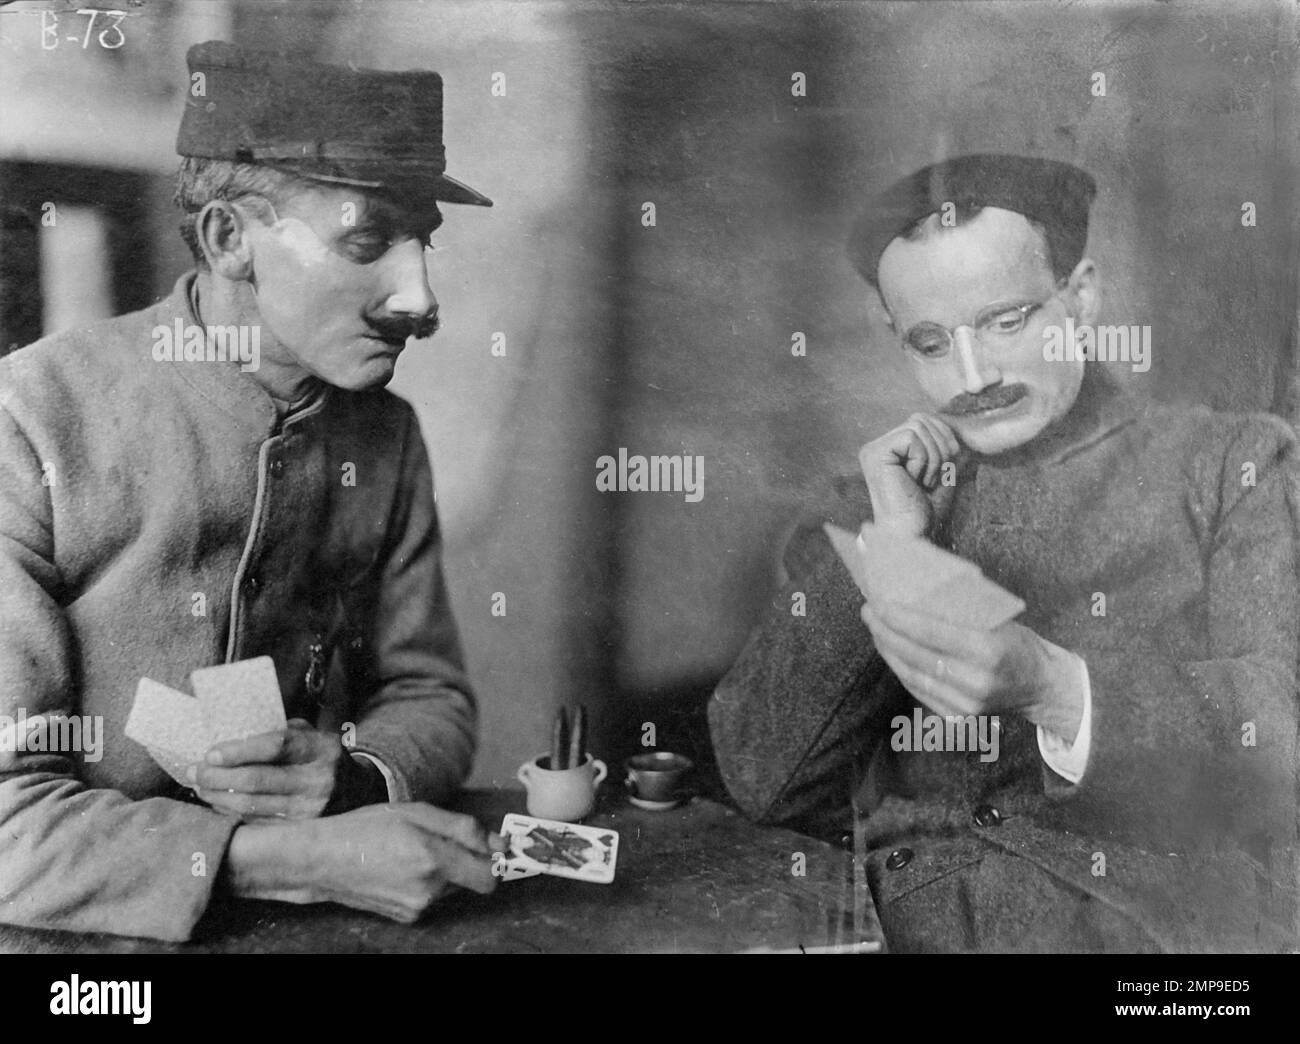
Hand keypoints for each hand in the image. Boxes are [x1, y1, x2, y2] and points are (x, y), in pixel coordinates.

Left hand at [190, 718, 354, 819]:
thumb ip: (279, 732)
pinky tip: (217, 803)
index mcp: (321, 748)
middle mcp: (318, 780)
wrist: (356, 790)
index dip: (240, 750)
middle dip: (218, 776)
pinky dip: (231, 813)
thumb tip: (231, 733)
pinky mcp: (300, 829)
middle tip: (195, 771)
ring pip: (252, 805)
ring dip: (218, 796)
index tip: (211, 752)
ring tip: (199, 786)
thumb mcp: (311, 735)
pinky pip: (256, 822)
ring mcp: (310, 809)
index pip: (277, 746)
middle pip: (258, 779)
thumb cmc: (320, 756)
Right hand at [224, 804, 506, 922]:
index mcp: (433, 859)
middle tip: (433, 838)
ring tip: (409, 850)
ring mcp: (415, 907)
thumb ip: (462, 827)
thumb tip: (496, 843)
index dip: (492, 860)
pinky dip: (424, 881)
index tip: (486, 846)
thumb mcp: (417, 811)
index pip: (489, 877)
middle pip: (469, 879)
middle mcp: (428, 890)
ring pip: (449, 886)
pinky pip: (430, 896)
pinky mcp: (404, 916)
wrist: (322, 859)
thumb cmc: (366, 828)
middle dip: (462, 859)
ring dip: (441, 869)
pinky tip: (400, 866)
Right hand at [858, 413, 960, 537]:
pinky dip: (923, 460)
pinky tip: (915, 481)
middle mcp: (876, 446)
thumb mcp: (939, 470)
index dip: (942, 438)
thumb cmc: (926, 510)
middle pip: (921, 419)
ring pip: (918, 426)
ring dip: (932, 457)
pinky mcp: (875, 455)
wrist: (913, 535)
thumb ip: (940, 444)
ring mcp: (873, 450)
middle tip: (932, 479)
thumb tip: (951, 421)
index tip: (941, 470)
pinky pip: (912, 438)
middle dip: (939, 447)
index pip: (922, 419)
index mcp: (889, 449)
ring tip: (923, 482)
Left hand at [861, 599, 1083, 741]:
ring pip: (912, 675)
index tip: (878, 603)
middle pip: (916, 655)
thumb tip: (913, 594)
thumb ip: (959, 613)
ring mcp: (965, 704)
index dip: (900, 619)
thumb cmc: (1017, 643)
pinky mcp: (957, 716)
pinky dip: (901, 669)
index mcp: (988, 651)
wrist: (1040, 686)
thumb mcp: (997, 620)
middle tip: (869, 612)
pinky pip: (919, 690)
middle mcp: (974, 681)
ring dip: (888, 650)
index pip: (931, 633)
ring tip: (875, 628)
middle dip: (886, 632)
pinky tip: (890, 651)